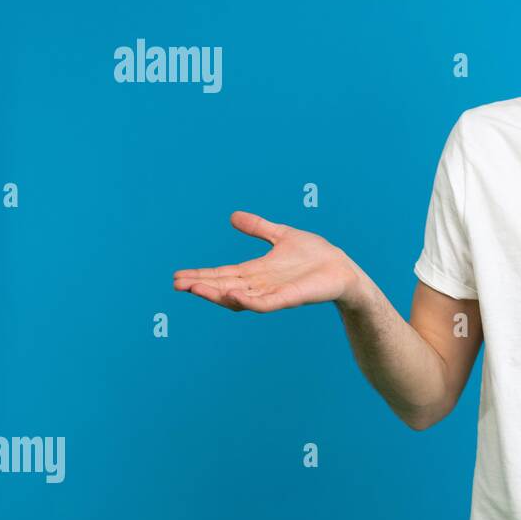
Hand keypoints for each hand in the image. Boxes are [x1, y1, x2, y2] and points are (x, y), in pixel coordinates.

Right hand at [173, 211, 360, 312]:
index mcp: (256, 271)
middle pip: (225, 287)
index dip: (201, 275)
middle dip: (201, 286)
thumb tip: (233, 216)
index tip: (177, 276)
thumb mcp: (282, 235)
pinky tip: (234, 296)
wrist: (343, 268)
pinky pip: (266, 303)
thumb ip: (259, 228)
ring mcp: (275, 293)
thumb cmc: (315, 255)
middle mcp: (261, 285)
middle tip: (177, 284)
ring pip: (240, 298)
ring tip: (195, 288)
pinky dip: (250, 301)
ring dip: (217, 294)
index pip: (223, 275)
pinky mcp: (291, 298)